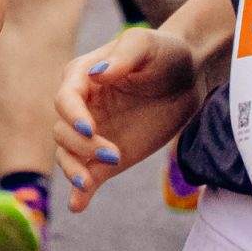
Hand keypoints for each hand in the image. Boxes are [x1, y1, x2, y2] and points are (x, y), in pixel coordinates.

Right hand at [53, 25, 210, 214]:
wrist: (188, 77)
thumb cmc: (163, 53)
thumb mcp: (146, 44)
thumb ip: (123, 56)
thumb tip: (97, 73)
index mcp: (82, 76)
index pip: (66, 99)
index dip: (73, 116)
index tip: (91, 129)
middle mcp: (82, 108)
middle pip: (62, 132)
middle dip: (80, 147)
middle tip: (113, 154)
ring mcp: (93, 135)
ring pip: (67, 156)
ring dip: (75, 170)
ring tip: (89, 182)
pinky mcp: (107, 158)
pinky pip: (89, 178)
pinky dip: (80, 194)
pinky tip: (78, 206)